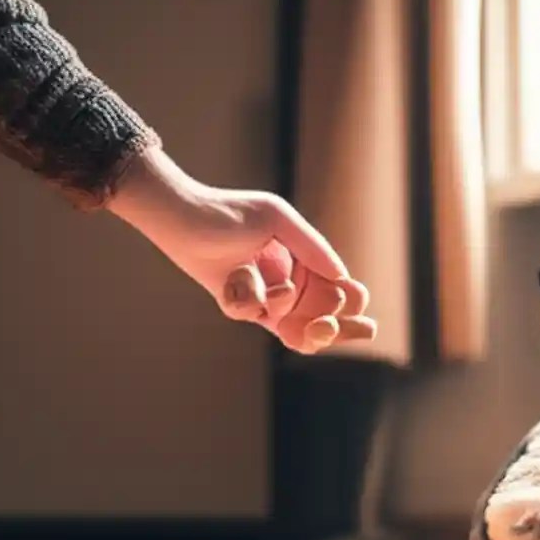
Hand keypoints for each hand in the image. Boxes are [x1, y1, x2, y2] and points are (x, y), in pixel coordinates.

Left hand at [107, 147, 376, 352]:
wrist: (181, 218)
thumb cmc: (230, 213)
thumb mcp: (277, 220)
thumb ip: (311, 246)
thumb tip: (342, 274)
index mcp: (306, 257)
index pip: (338, 288)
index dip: (351, 304)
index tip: (359, 313)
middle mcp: (290, 278)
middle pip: (321, 314)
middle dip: (328, 325)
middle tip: (327, 326)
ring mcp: (266, 294)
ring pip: (288, 321)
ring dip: (278, 304)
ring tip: (264, 282)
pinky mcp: (241, 304)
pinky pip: (252, 314)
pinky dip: (242, 297)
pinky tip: (230, 275)